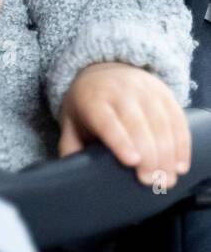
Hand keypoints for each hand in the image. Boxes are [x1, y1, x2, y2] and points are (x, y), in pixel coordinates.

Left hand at [59, 61, 189, 185]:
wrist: (104, 70)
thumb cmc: (87, 105)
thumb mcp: (71, 121)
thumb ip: (70, 147)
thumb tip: (70, 176)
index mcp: (93, 100)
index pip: (107, 121)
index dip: (120, 141)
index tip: (132, 162)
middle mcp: (120, 92)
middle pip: (138, 125)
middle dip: (148, 155)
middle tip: (151, 181)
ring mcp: (146, 91)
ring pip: (161, 123)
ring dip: (167, 154)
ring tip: (167, 179)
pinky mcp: (165, 94)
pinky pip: (178, 120)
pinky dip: (181, 144)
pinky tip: (180, 164)